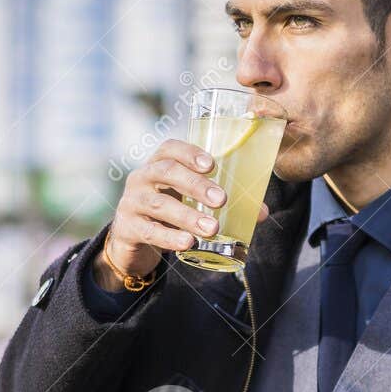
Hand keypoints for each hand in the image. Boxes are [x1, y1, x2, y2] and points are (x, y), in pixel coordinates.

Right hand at [95, 138, 270, 288]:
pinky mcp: (127, 228)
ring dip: (188, 216)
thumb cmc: (169, 212)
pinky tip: (187, 243)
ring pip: (158, 204)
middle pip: (165, 172)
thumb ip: (222, 204)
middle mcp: (142, 178)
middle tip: (221, 200)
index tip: (212, 164)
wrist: (132, 240)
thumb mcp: (189, 202)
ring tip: (211, 229)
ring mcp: (132, 202)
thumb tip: (262, 213)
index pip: (169, 148)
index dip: (190, 152)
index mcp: (159, 164)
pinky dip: (169, 237)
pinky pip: (148, 231)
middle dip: (195, 184)